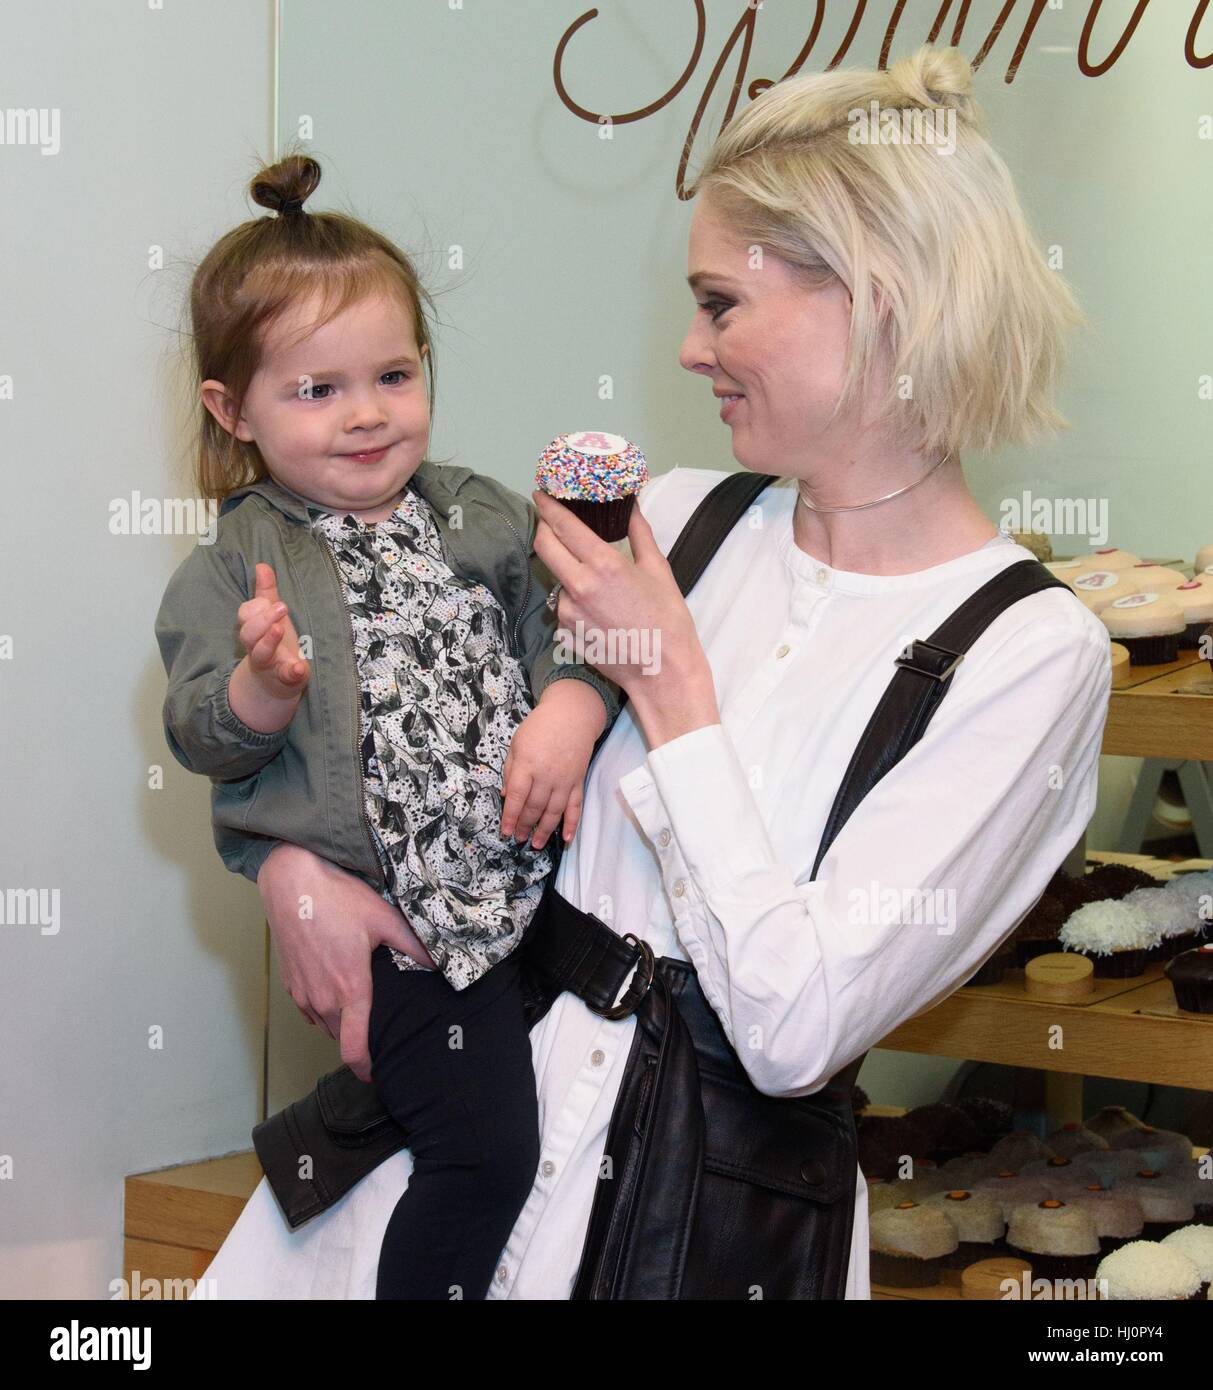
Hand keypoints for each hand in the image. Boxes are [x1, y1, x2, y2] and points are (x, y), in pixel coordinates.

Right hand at [237, 563, 309, 701]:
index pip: (245, 616)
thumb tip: (262, 565)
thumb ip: (266, 593)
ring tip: (279, 629)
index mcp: (253, 630)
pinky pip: (286, 676)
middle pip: (248, 634)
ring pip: (261, 654)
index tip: (270, 601)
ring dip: (269, 641)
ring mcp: (269, 664)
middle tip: (282, 607)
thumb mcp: (270, 617)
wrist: (272, 684)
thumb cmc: (272, 644)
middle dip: (262, 620)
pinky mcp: (285, 679)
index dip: (255, 608)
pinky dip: (292, 672)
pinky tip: (301, 667)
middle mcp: (256, 647)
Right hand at [257, 844, 435, 1082]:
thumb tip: (440, 963)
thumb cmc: (338, 900)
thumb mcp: (383, 920)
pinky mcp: (291, 984)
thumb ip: (413, 947)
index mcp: (350, 990)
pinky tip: (337, 988)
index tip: (380, 1072)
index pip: (355, 1050)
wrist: (291, 884)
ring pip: (326, 1025)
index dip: (367, 1069)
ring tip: (361, 1007)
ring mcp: (303, 994)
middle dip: (360, 1040)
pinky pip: (310, 1011)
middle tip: (380, 1027)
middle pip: (343, 1039)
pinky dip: (325, 1009)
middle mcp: (323, 999)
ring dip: (342, 1023)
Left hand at [500, 679, 604, 847]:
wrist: (572, 715)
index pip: (517, 797)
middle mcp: (546, 775)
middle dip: (525, 826)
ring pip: (553, 812)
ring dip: (544, 831)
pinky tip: (567, 838)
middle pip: (534, 808)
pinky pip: (575, 807)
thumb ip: (510, 769)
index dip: (510, 817)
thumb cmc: (540, 726)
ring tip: (536, 844)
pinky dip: (572, 824)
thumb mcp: (517, 743)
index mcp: (527, 765)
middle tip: (518, 838)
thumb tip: (507, 794)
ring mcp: (564, 780)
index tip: (505, 831)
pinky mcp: (578, 782)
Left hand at [531, 490, 719, 746]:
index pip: (563, 526)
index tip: (541, 494)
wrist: (662, 672)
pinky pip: (563, 609)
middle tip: (552, 523)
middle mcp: (578, 586)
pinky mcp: (564, 634)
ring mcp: (567, 612)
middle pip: (544, 547)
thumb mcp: (658, 570)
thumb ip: (639, 533)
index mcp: (603, 565)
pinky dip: (574, 603)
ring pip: (556, 580)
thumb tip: (632, 506)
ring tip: (596, 585)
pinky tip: (598, 612)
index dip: (548, 506)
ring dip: (567, 573)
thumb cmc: (667, 620)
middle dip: (544, 530)